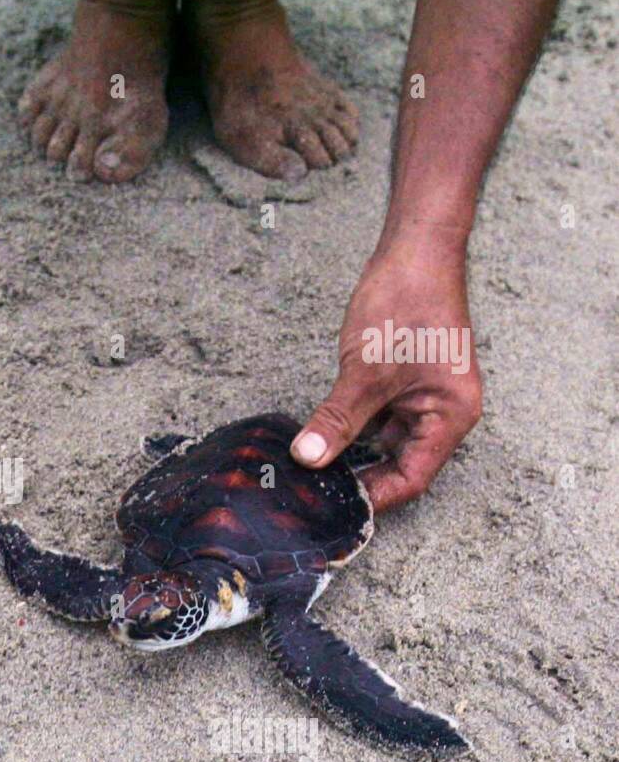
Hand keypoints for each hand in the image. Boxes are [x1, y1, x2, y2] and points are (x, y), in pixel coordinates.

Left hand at [291, 234, 481, 512]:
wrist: (415, 250)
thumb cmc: (406, 303)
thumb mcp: (364, 371)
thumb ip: (338, 419)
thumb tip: (309, 459)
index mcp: (451, 417)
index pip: (411, 479)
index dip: (373, 497)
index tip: (333, 511)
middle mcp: (444, 413)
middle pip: (400, 465)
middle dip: (359, 479)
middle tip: (313, 495)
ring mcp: (425, 398)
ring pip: (384, 442)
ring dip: (351, 453)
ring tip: (310, 471)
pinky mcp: (405, 383)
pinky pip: (378, 418)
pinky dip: (351, 428)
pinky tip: (319, 436)